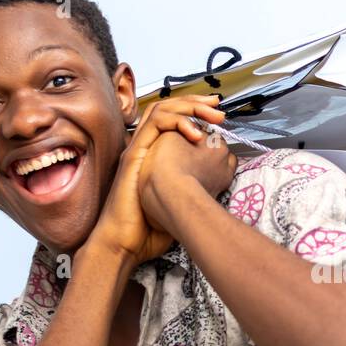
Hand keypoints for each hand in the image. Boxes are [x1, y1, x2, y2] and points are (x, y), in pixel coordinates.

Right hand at [85, 94, 226, 266]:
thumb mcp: (182, 201)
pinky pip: (154, 123)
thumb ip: (194, 184)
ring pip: (161, 109)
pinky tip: (195, 133)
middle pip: (168, 108)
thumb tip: (217, 178)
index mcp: (156, 155)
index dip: (195, 112)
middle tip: (218, 107)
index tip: (218, 115)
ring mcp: (138, 150)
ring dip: (189, 107)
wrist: (126, 243)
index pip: (173, 120)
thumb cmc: (150, 229)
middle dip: (196, 103)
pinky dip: (177, 121)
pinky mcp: (134, 155)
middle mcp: (146, 148)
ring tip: (212, 115)